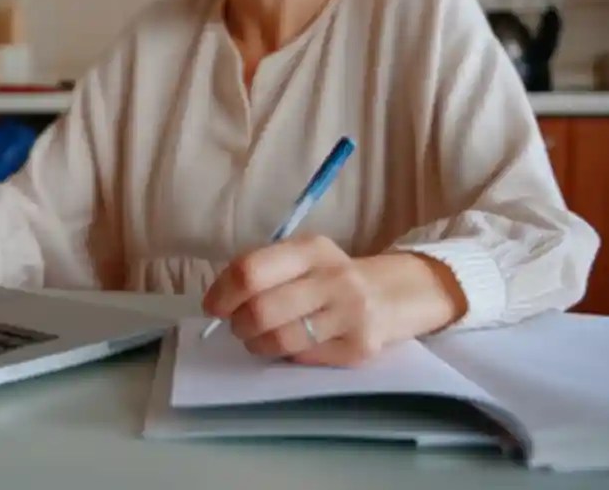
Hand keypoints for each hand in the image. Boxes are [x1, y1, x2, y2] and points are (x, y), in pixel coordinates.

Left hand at [202, 235, 390, 366]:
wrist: (395, 294)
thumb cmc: (331, 277)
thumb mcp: (303, 259)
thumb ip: (264, 271)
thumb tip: (218, 301)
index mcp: (311, 249)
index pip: (250, 271)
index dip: (223, 294)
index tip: (214, 307)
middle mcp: (334, 278)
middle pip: (261, 311)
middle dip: (238, 324)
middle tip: (239, 326)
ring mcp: (350, 314)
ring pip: (280, 340)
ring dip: (257, 344)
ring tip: (259, 338)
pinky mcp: (358, 348)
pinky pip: (303, 358)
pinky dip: (286, 355)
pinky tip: (292, 345)